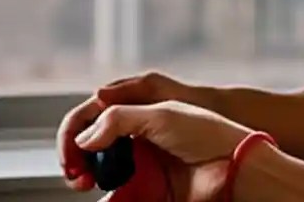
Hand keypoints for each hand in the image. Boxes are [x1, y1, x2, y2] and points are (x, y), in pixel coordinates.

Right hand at [57, 71, 199, 190]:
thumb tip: (84, 140)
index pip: (91, 117)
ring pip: (102, 174)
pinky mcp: (149, 189)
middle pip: (91, 146)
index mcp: (136, 110)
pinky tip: (108, 200)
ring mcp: (141, 163)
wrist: (233, 165)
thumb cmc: (204, 131)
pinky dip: (111, 199)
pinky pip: (120, 196)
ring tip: (87, 186)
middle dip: (77, 160)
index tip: (69, 154)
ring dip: (89, 180)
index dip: (74, 134)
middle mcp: (135, 136)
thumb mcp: (159, 115)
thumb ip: (116, 121)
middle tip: (76, 176)